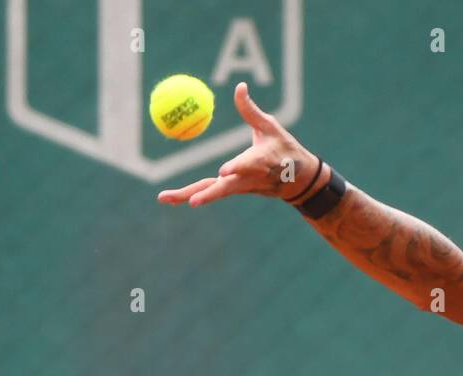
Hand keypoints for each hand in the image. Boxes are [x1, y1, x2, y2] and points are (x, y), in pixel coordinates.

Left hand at [157, 82, 318, 207]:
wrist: (298, 181)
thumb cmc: (284, 149)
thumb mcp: (271, 127)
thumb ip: (250, 110)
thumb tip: (239, 86)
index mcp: (261, 161)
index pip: (247, 166)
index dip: (236, 168)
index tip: (224, 171)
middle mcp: (249, 178)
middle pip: (224, 189)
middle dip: (206, 195)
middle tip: (189, 202)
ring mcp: (240, 187)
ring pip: (213, 192)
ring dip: (189, 195)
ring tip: (165, 197)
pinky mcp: (234, 190)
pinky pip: (211, 191)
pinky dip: (192, 194)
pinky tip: (173, 197)